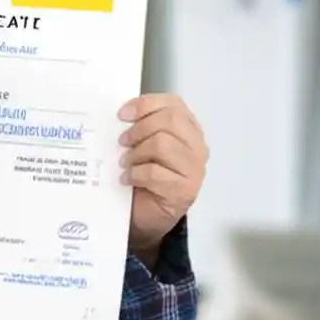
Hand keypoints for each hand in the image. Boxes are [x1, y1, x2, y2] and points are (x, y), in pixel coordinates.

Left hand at [117, 94, 207, 256]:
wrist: (148, 216)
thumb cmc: (146, 177)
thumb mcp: (143, 145)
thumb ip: (140, 127)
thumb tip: (122, 115)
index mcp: (188, 129)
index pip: (173, 104)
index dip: (145, 104)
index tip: (122, 114)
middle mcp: (197, 146)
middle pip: (169, 120)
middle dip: (139, 128)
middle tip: (122, 142)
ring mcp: (194, 169)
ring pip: (162, 144)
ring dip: (136, 153)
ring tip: (125, 163)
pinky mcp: (185, 191)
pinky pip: (155, 173)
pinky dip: (135, 174)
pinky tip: (128, 179)